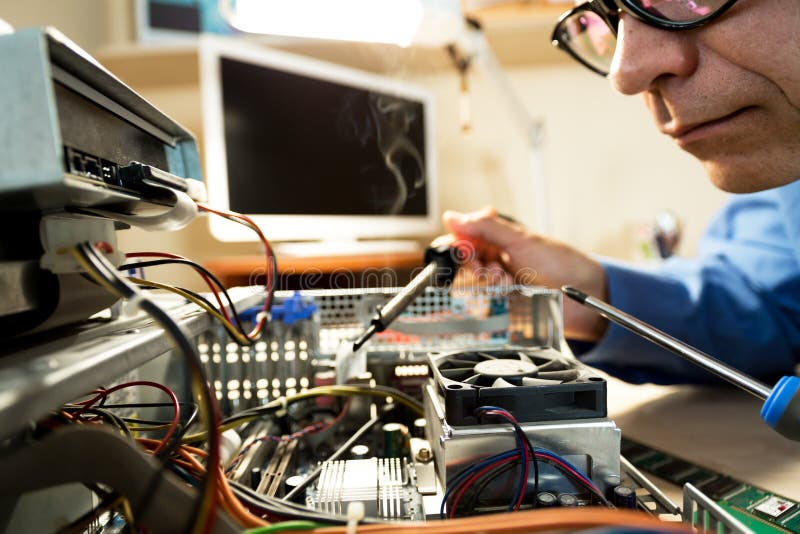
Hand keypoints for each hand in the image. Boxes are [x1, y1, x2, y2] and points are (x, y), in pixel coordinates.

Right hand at [441, 206, 608, 341]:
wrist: (583, 294)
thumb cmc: (560, 263)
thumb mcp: (521, 239)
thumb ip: (486, 228)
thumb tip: (453, 217)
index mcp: (499, 241)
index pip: (465, 240)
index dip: (460, 245)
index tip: (465, 249)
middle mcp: (497, 261)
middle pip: (466, 264)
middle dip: (474, 265)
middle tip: (487, 265)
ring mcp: (500, 284)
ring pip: (474, 284)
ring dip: (486, 281)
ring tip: (505, 278)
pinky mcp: (504, 306)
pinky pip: (485, 305)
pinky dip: (493, 298)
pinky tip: (509, 291)